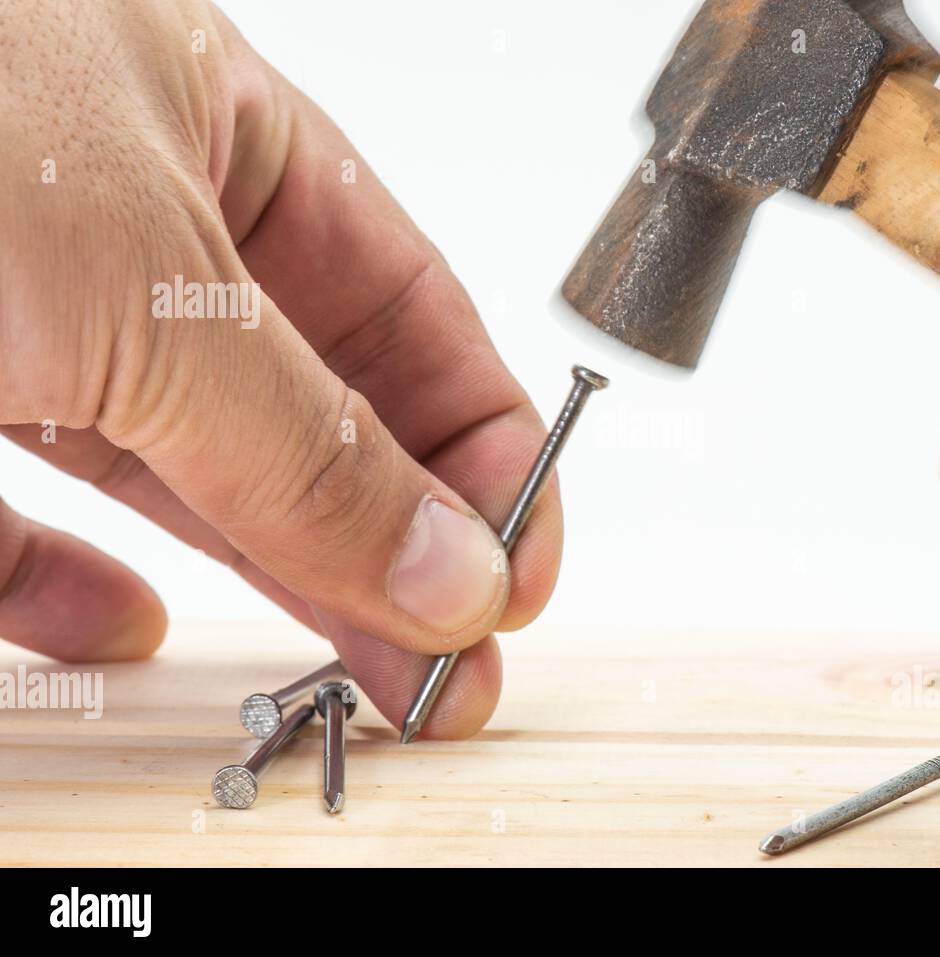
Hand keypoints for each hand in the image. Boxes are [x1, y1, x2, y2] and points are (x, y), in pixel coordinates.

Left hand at [0, 0, 561, 737]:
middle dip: (399, 539)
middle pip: (314, 406)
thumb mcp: (149, 276)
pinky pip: (4, 508)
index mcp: (218, 135)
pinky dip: (58, 584)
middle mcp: (124, 224)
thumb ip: (313, 441)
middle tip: (457, 663)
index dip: (481, 438)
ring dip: (270, 580)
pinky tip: (113, 633)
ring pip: (183, 470)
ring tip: (350, 678)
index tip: (515, 563)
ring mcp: (12, 313)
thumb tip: (456, 561)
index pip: (406, 305)